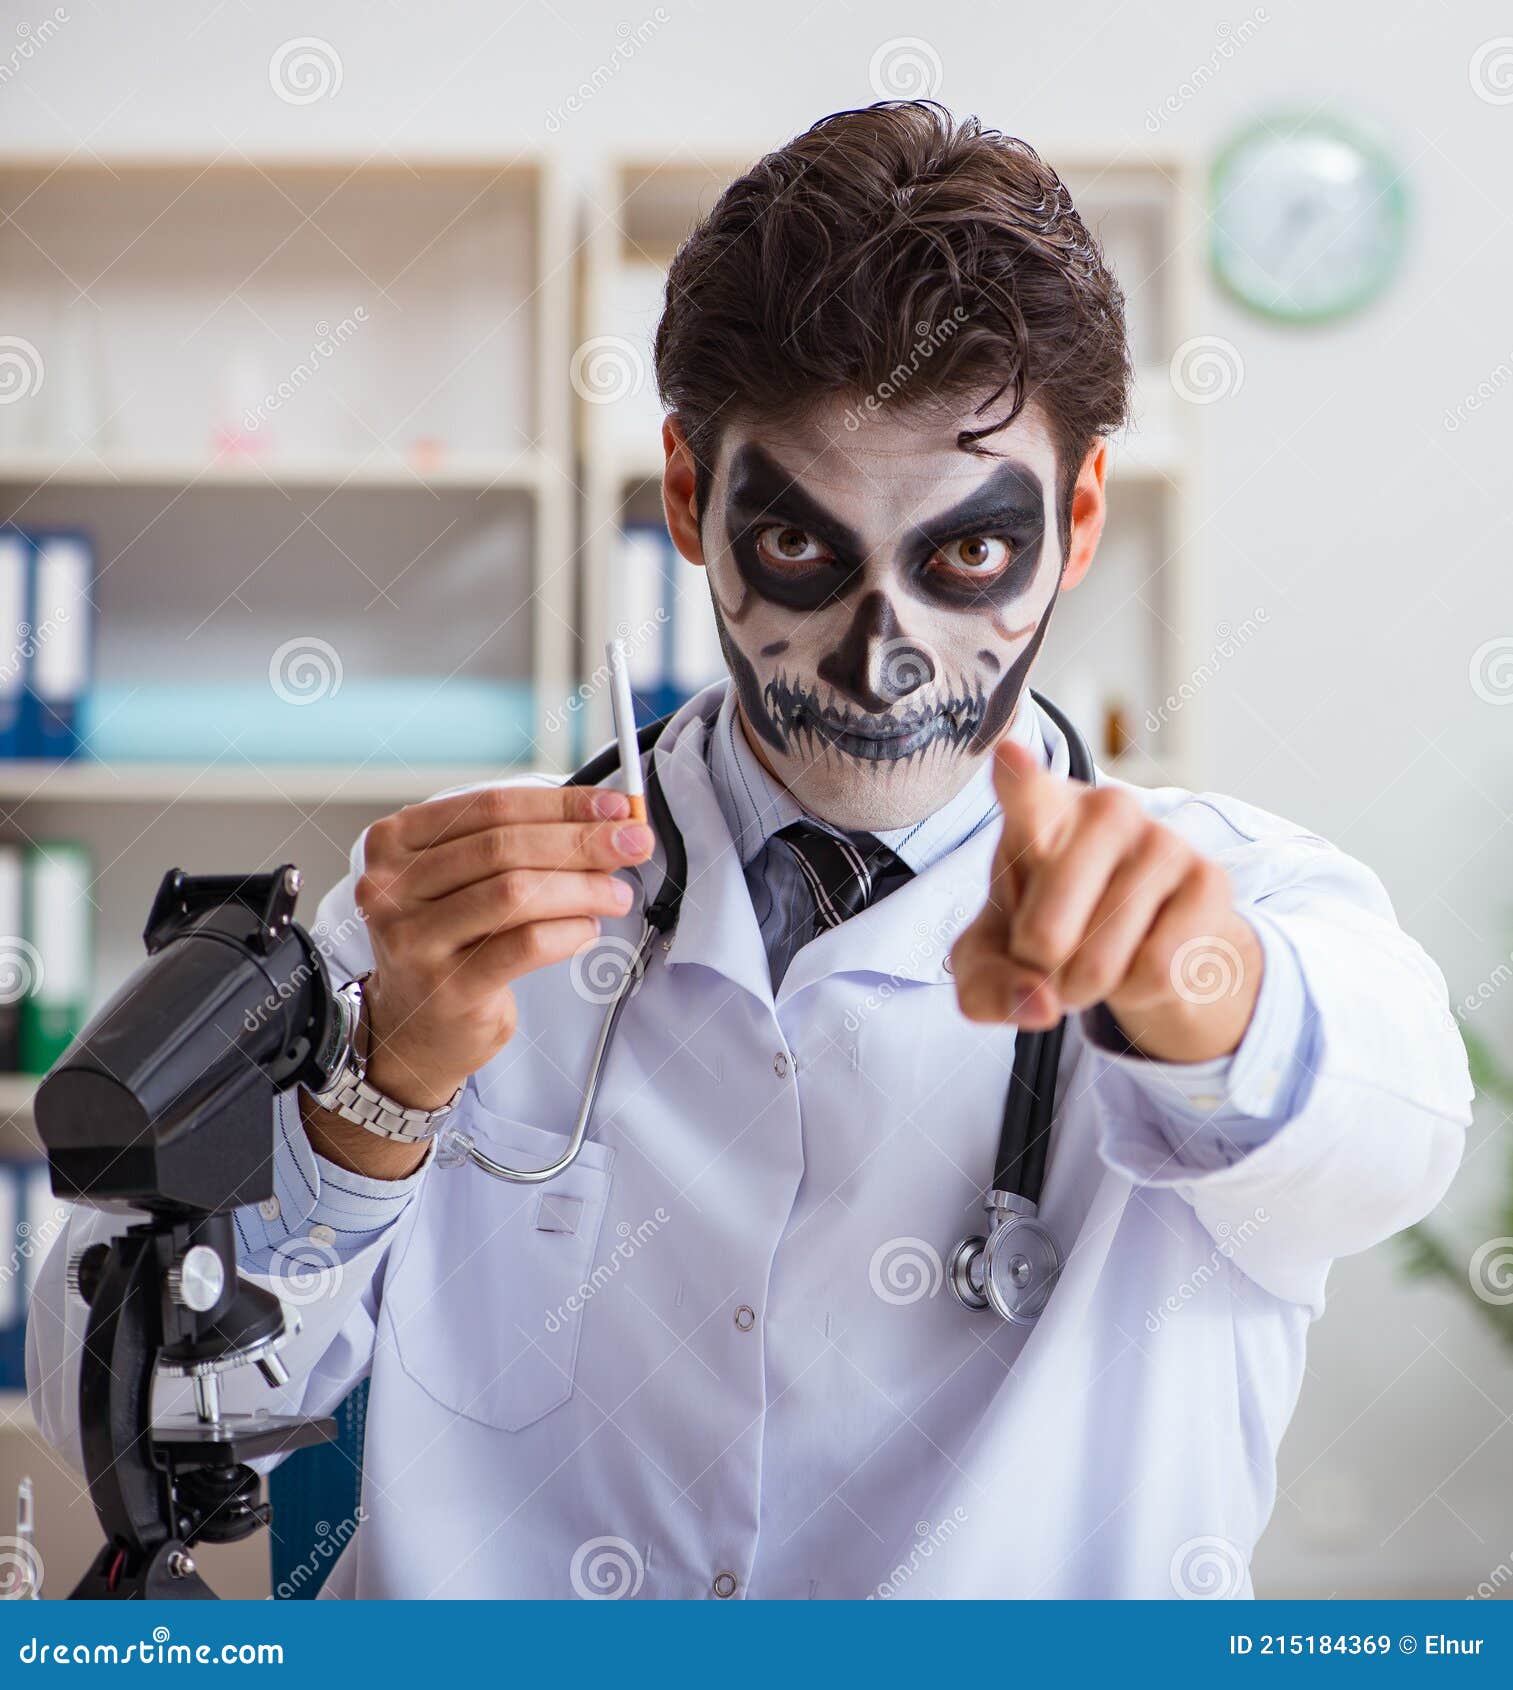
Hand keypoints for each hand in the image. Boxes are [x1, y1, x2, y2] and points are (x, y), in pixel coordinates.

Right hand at [352, 784, 654, 1108]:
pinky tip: (589, 929)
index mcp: (395, 842)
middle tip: (634, 842)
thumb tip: (605, 821)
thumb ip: (517, 844)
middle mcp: (392, 887)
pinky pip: (526, 946)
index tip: (615, 807)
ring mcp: (414, 939)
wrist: (412, 1028)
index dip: (561, 804)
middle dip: (581, 841)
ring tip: (617, 893)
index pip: (491, 806)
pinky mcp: (447, 986)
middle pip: (504, 847)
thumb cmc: (447, 941)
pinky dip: (569, 932)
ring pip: (515, 893)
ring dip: (582, 888)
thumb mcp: (461, 879)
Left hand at [950, 739, 1262, 1062]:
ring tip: (1090, 959)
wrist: (1130, 940)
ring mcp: (1162, 839)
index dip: (1017, 778)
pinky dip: (1136, 991)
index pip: (1023, 790)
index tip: (1008, 754)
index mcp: (1036, 811)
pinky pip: (1155, 971)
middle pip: (1044, 936)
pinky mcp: (1209, 879)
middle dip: (1038, 974)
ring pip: (1100, 962)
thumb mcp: (991, 961)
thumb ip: (986, 987)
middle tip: (1046, 957)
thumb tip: (1040, 1003)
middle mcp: (1103, 808)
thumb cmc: (1045, 929)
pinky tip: (1137, 960)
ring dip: (1085, 988)